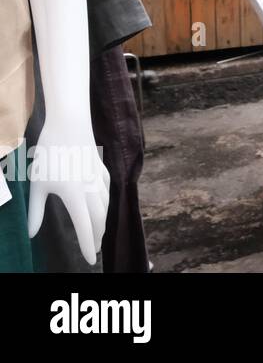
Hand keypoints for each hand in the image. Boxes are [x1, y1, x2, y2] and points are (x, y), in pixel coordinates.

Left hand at [27, 121, 109, 264]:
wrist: (69, 125)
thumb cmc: (50, 154)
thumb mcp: (38, 185)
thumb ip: (36, 211)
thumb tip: (32, 234)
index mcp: (75, 197)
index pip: (84, 228)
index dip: (88, 246)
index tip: (91, 260)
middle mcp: (91, 191)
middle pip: (99, 220)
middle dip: (98, 237)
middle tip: (95, 249)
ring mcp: (99, 179)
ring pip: (106, 206)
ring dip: (103, 221)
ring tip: (99, 231)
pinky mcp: (101, 169)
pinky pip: (107, 192)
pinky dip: (106, 203)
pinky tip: (104, 204)